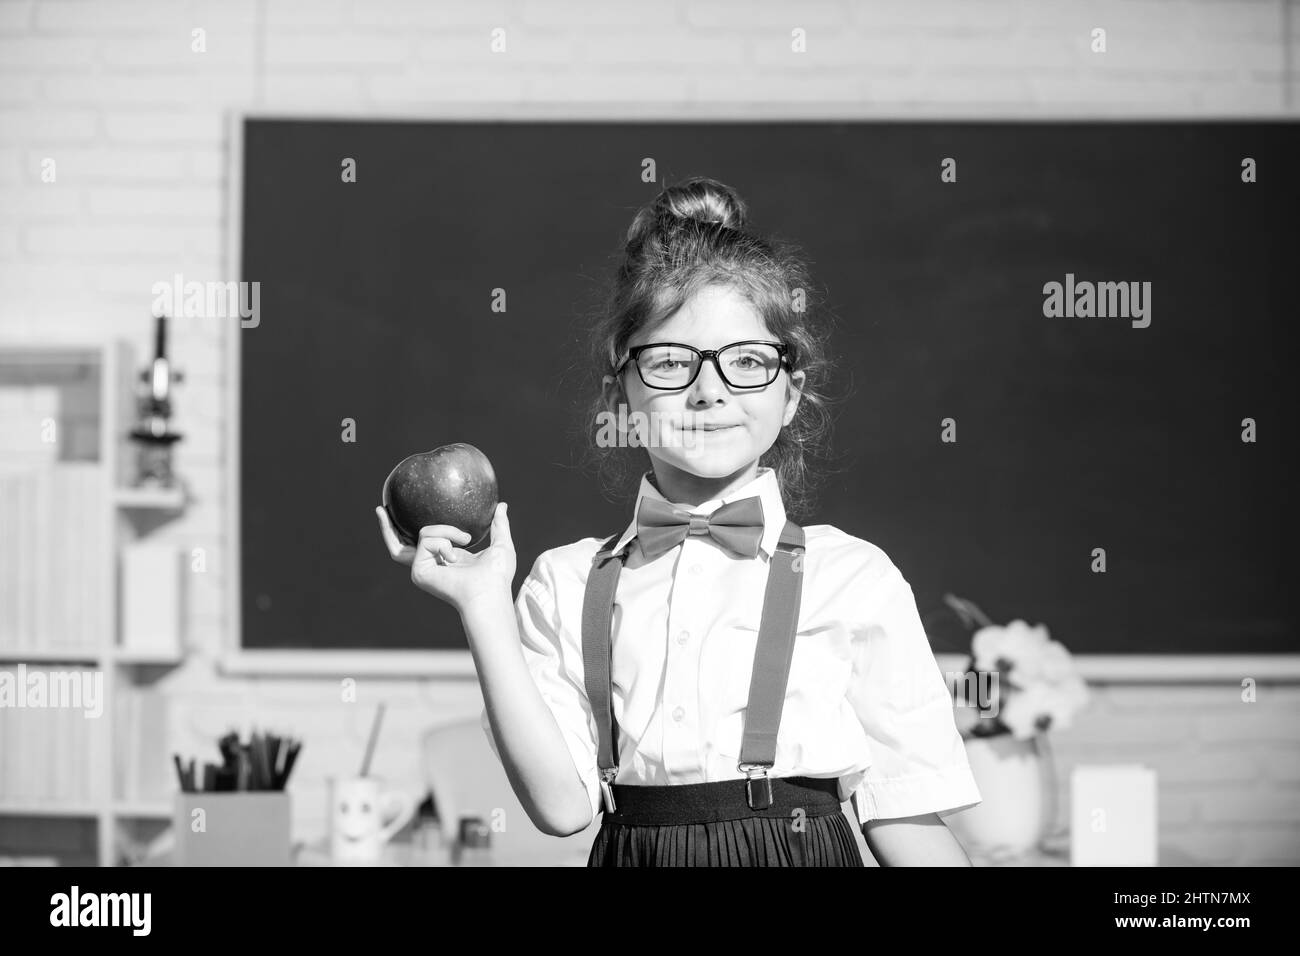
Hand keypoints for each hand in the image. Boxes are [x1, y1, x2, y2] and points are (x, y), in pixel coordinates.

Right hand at [375, 502, 516, 613]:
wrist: (490, 592)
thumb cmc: (497, 576)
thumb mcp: (501, 543)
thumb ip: (499, 525)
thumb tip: (502, 505)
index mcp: (444, 560)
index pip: (423, 543)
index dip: (412, 529)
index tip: (407, 512)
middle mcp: (429, 565)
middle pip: (398, 545)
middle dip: (387, 527)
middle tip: (382, 509)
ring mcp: (422, 568)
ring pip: (423, 534)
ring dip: (447, 531)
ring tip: (464, 540)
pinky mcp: (419, 571)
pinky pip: (427, 541)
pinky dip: (444, 542)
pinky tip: (455, 556)